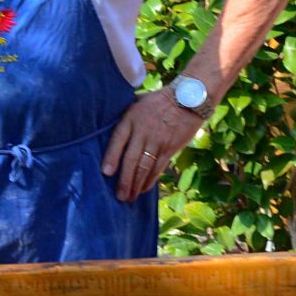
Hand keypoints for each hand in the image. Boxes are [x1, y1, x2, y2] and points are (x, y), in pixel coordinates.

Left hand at [101, 88, 203, 202]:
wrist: (188, 98)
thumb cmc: (159, 100)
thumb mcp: (137, 100)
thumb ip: (124, 113)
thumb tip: (107, 122)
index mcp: (131, 118)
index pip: (118, 140)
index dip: (111, 157)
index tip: (106, 173)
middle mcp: (143, 131)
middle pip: (131, 159)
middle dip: (124, 180)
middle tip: (119, 196)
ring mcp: (158, 141)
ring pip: (145, 167)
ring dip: (136, 185)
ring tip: (129, 197)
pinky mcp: (170, 148)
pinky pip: (159, 168)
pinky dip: (151, 180)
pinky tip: (144, 189)